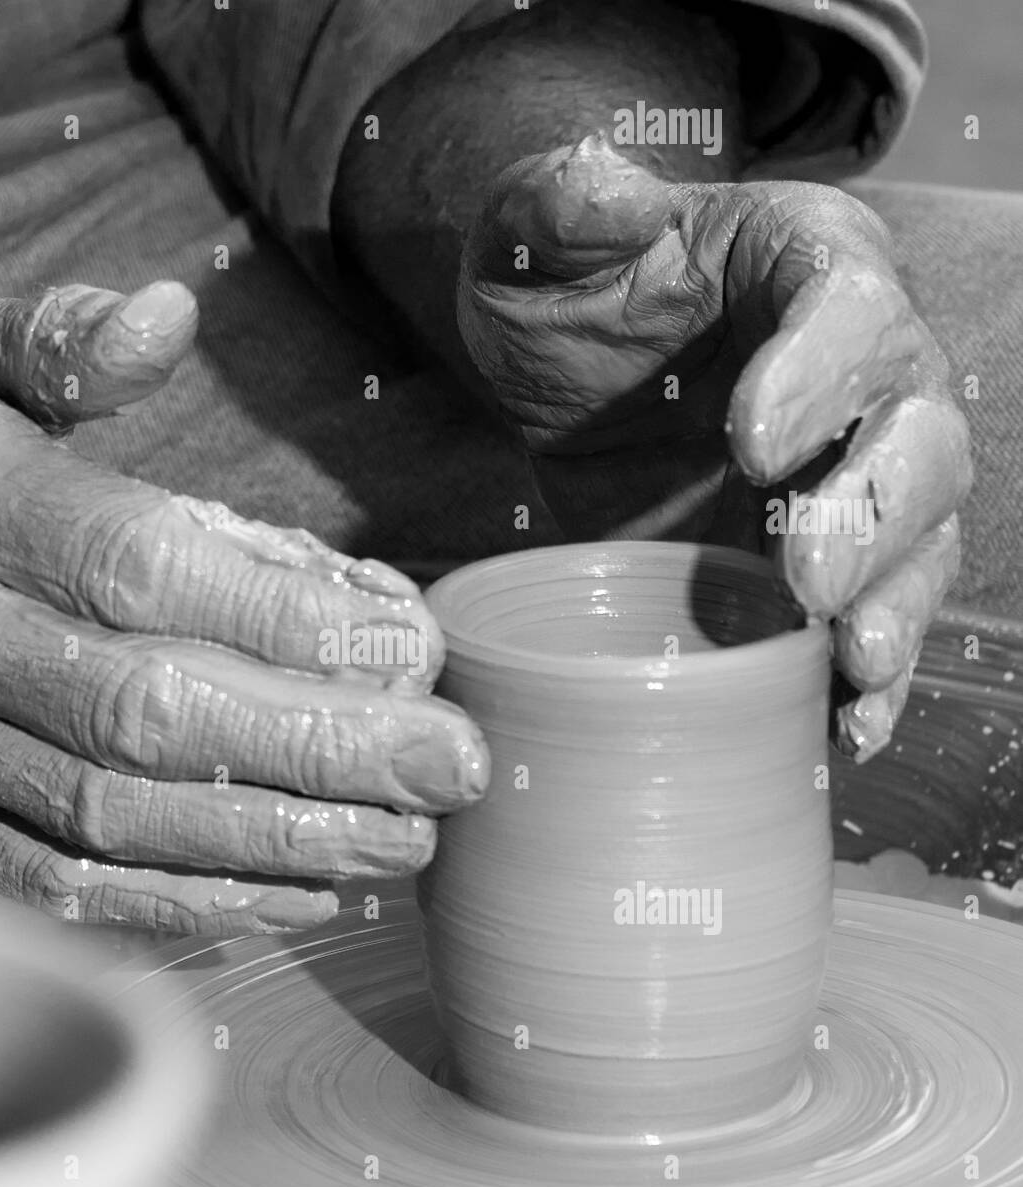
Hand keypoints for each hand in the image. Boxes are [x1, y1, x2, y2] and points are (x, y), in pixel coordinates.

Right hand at [0, 282, 486, 933]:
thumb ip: (61, 341)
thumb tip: (175, 311)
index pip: (140, 564)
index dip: (284, 616)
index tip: (407, 650)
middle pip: (147, 712)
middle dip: (318, 753)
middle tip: (449, 773)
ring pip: (110, 817)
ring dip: (272, 843)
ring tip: (400, 848)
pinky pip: (50, 880)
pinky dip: (178, 901)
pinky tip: (287, 896)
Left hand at [459, 136, 970, 759]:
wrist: (564, 388)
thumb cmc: (562, 300)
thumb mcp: (534, 242)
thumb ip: (563, 210)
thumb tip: (599, 191)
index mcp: (804, 268)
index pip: (850, 307)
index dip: (821, 373)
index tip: (747, 441)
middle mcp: (859, 376)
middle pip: (919, 434)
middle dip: (873, 508)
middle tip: (800, 572)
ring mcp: (847, 479)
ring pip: (919, 539)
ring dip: (894, 604)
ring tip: (849, 661)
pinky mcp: (816, 565)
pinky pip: (870, 619)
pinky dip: (867, 682)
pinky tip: (843, 729)